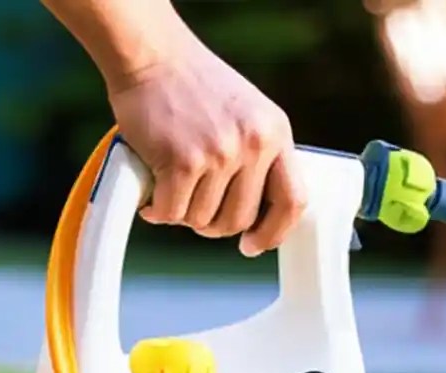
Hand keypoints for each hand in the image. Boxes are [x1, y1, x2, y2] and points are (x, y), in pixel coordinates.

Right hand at [107, 35, 306, 256]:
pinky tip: (152, 201)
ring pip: (205, 219)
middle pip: (242, 218)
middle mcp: (253, 144)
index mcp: (276, 133)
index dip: (275, 232)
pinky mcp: (181, 161)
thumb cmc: (195, 86)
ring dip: (185, 216)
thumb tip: (260, 211)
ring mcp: (219, 153)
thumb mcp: (248, 113)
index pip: (293, 200)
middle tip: (196, 214)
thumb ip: (260, 154)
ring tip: (172, 194)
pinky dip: (159, 213)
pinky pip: (174, 212)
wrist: (152, 55)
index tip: (253, 245)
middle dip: (216, 227)